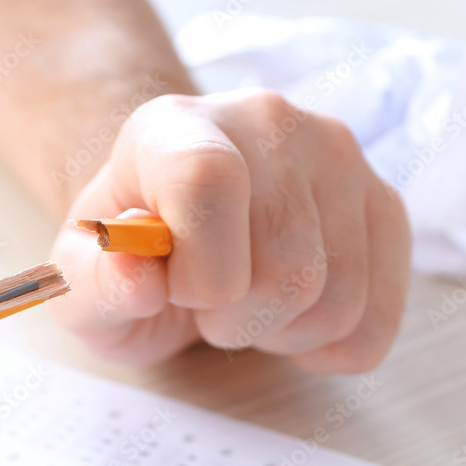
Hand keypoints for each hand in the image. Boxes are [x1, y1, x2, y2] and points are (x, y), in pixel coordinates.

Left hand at [51, 90, 410, 372]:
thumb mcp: (82, 284)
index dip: (199, 268)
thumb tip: (136, 271)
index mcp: (173, 127)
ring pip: (338, 297)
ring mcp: (338, 155)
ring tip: (246, 303)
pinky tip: (293, 318)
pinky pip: (378, 316)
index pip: (207, 180)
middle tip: (205, 305)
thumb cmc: (129, 259)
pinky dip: (331, 344)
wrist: (182, 235)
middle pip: (286, 266)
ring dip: (282, 333)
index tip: (178, 291)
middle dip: (236, 321)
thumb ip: (96, 281)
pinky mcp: (383, 201)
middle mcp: (267, 121)